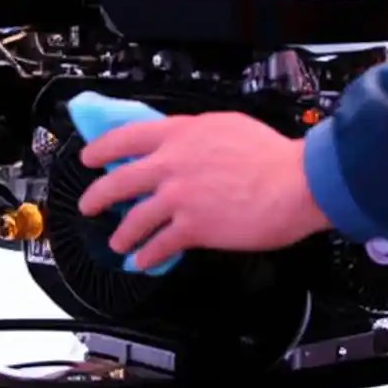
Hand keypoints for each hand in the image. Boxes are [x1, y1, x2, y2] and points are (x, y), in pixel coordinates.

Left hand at [77, 112, 331, 269]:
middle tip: (88, 204)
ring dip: (122, 234)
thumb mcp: (225, 126)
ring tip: (117, 242)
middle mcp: (171, 164)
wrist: (299, 182)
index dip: (100, 148)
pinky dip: (147, 255)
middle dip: (97, 196)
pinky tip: (143, 261)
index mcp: (179, 134)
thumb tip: (180, 142)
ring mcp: (179, 197)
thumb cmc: (272, 154)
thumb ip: (194, 135)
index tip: (89, 157)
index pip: (125, 137)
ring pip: (134, 218)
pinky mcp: (192, 227)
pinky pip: (159, 244)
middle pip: (118, 181)